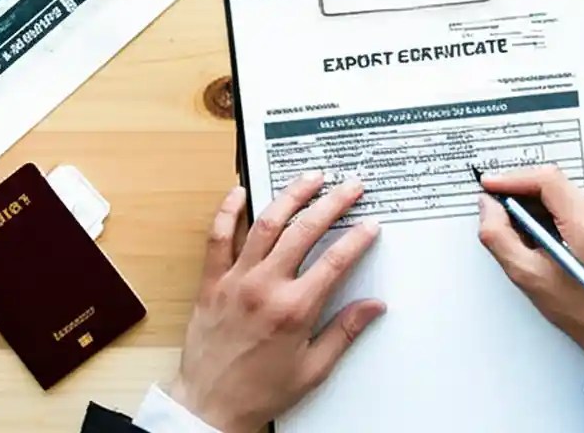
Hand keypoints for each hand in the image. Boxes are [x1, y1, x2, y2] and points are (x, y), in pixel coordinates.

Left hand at [169, 173, 385, 432]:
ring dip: (290, 196)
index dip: (358, 238)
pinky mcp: (212, 282)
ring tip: (309, 178)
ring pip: (266, 224)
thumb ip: (345, 332)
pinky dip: (227, 211)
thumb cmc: (260, 391)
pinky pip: (217, 237)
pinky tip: (239, 192)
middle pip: (305, 231)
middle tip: (350, 187)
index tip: (371, 224)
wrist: (209, 405)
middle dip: (333, 204)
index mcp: (295, 310)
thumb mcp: (313, 368)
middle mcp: (265, 287)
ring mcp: (236, 281)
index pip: (336, 261)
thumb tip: (374, 307)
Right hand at [477, 166, 583, 373]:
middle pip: (554, 183)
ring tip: (517, 229)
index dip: (513, 178)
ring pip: (561, 194)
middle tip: (496, 208)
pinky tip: (538, 236)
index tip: (490, 186)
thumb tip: (488, 208)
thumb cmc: (583, 314)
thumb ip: (500, 237)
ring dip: (534, 204)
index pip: (547, 180)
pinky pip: (571, 206)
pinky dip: (548, 213)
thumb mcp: (529, 277)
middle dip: (520, 191)